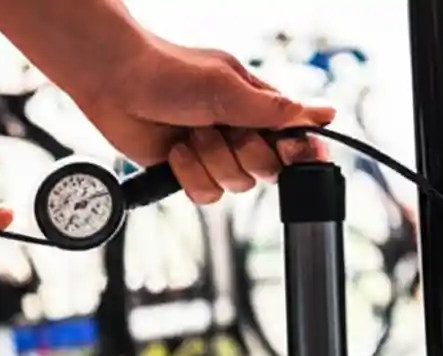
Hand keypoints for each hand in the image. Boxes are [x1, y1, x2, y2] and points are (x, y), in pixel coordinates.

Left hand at [74, 35, 334, 203]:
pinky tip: (176, 151)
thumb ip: (276, 110)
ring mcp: (215, 155)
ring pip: (236, 185)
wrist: (117, 83)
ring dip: (210, 159)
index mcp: (259, 107)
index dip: (298, 152)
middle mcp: (241, 133)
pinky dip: (189, 173)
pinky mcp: (190, 173)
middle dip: (241, 152)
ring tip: (189, 132)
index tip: (289, 150)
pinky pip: (207, 196)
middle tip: (218, 126)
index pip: (297, 140)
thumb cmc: (170, 73)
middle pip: (268, 171)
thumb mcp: (229, 88)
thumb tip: (325, 114)